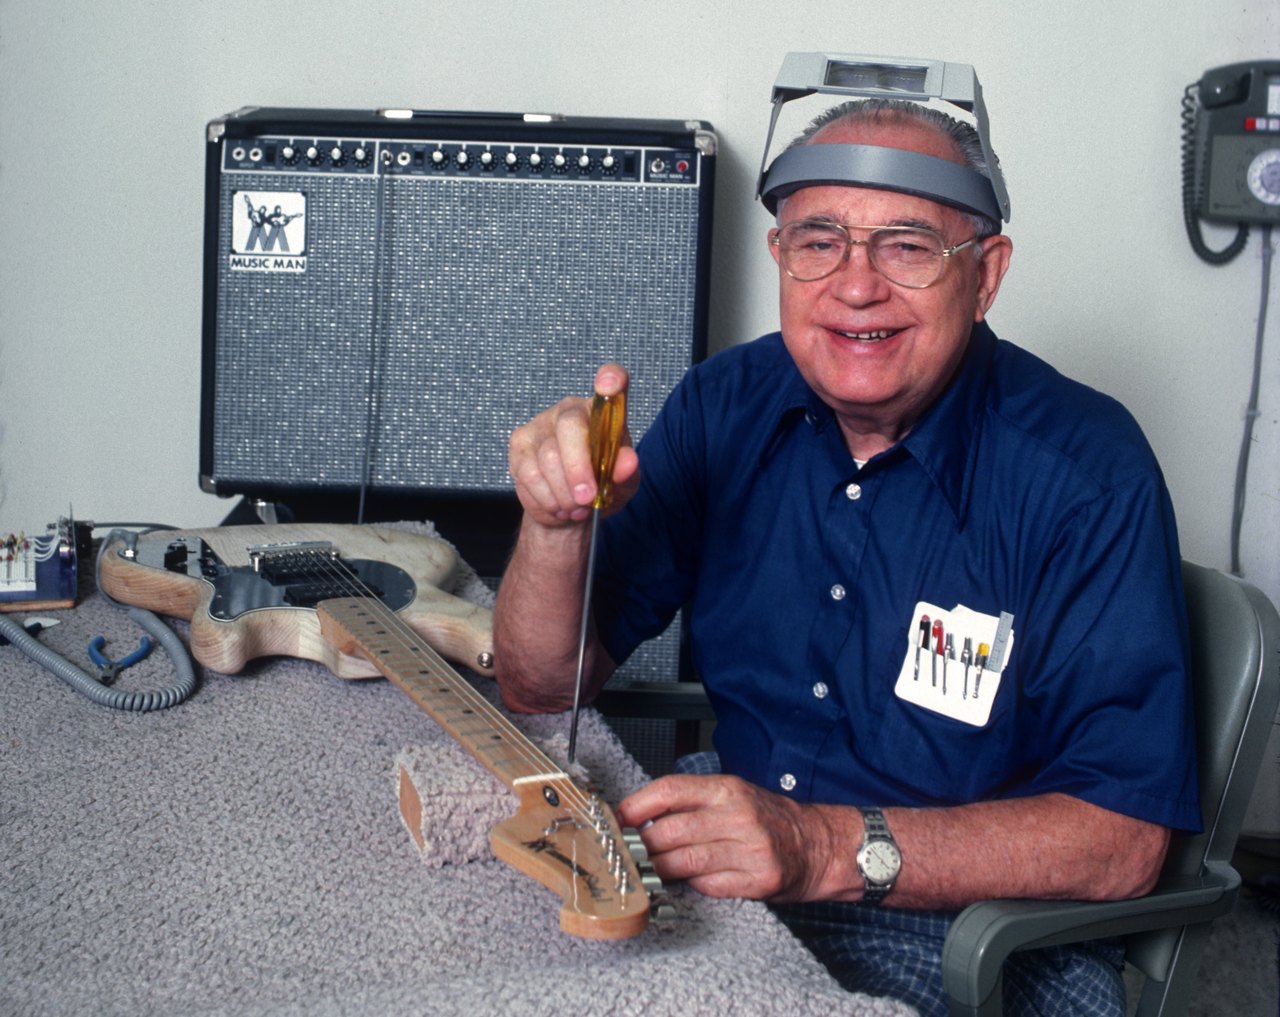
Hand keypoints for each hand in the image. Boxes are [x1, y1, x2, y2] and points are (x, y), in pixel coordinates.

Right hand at [507, 363, 639, 527]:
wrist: (569, 508)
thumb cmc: (599, 488)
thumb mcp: (622, 485)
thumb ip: (626, 472)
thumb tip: (628, 461)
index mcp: (603, 411)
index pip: (612, 380)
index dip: (611, 379)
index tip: (610, 385)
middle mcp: (570, 409)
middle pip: (569, 428)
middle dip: (578, 471)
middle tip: (587, 499)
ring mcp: (541, 423)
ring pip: (547, 459)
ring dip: (563, 493)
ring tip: (575, 508)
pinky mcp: (518, 442)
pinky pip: (529, 474)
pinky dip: (546, 499)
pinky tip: (557, 506)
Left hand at [615, 774, 849, 902]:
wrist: (820, 845)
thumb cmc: (770, 819)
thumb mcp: (734, 796)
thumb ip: (692, 803)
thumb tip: (641, 817)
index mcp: (728, 789)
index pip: (670, 791)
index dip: (637, 806)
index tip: (618, 820)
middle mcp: (738, 815)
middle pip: (669, 831)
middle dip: (641, 846)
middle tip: (627, 854)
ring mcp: (749, 849)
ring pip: (683, 862)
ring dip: (659, 870)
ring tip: (649, 871)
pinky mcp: (757, 880)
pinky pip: (708, 886)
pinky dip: (692, 886)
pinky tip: (690, 881)